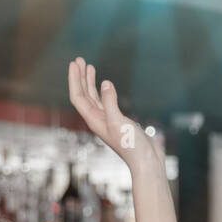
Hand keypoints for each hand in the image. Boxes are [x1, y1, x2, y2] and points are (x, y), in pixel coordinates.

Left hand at [67, 57, 156, 173]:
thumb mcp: (118, 121)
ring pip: (94, 98)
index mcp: (94, 120)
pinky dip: (103, 91)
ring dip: (90, 82)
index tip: (75, 63)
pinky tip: (105, 84)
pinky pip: (105, 102)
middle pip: (84, 95)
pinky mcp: (118, 120)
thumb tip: (105, 83)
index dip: (74, 80)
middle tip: (79, 60)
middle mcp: (98, 119)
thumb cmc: (131, 145)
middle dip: (81, 77)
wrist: (146, 161)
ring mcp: (108, 120)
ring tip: (89, 67)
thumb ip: (110, 102)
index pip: (78, 97)